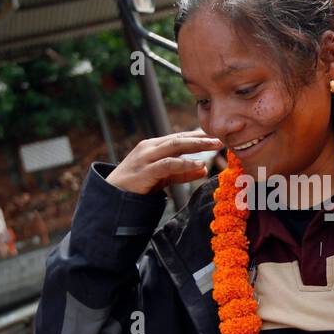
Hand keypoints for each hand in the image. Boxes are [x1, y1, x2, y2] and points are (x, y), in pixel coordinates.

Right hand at [106, 129, 222, 194]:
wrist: (112, 197)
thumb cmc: (138, 185)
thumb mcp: (163, 177)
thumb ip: (182, 173)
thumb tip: (203, 168)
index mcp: (153, 146)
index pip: (179, 137)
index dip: (198, 136)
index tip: (216, 136)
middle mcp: (149, 148)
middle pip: (179, 138)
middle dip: (201, 138)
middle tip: (220, 138)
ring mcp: (146, 158)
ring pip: (175, 146)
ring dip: (197, 145)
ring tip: (214, 146)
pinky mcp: (145, 171)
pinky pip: (167, 165)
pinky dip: (184, 164)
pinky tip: (198, 164)